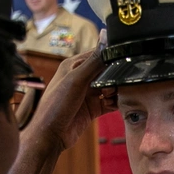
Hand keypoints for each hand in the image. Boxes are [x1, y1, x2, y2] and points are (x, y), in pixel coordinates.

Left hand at [25, 30, 116, 151]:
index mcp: (73, 66)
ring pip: (110, 87)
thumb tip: (105, 37)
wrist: (50, 136)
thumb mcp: (76, 80)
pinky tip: (115, 104)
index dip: (110, 57)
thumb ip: (93, 61)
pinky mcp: (92, 109)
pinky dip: (115, 103)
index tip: (123, 59)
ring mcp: (87, 94)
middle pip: (106, 72)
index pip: (97, 54)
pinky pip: (109, 103)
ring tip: (112, 96)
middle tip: (116, 84)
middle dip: (115, 77)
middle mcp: (81, 78)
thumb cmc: (55, 107)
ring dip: (115, 91)